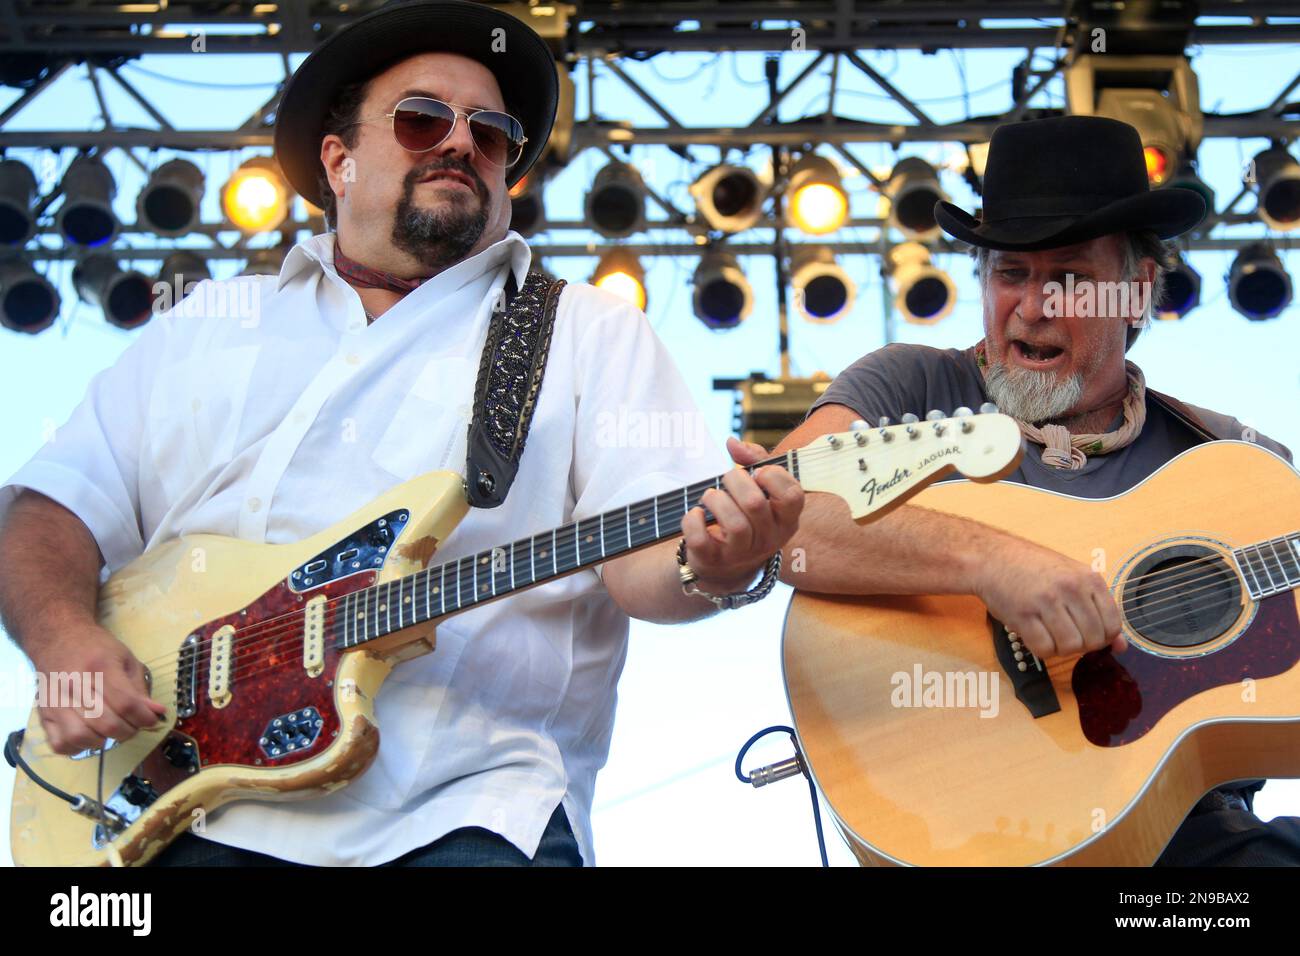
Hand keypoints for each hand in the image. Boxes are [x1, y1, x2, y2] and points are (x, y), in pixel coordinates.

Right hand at [28, 619, 167, 755]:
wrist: (59, 639)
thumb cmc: (97, 649)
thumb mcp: (126, 659)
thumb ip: (140, 688)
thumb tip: (157, 713)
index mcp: (100, 667)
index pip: (125, 703)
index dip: (144, 718)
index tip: (153, 720)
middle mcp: (74, 685)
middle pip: (106, 723)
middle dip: (128, 731)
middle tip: (133, 726)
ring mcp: (55, 701)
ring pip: (81, 737)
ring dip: (103, 741)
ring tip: (111, 731)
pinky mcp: (43, 713)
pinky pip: (60, 743)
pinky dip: (78, 747)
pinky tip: (90, 736)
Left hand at [681, 436, 803, 591]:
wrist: (726, 564)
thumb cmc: (746, 516)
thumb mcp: (760, 489)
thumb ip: (754, 460)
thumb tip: (732, 443)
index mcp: (787, 520)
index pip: (793, 496)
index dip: (773, 476)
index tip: (758, 472)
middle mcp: (770, 539)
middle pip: (755, 503)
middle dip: (735, 480)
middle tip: (728, 479)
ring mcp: (742, 553)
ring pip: (733, 524)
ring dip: (715, 499)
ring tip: (711, 496)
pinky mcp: (714, 560)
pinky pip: (701, 540)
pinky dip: (693, 520)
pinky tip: (697, 513)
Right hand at [971, 535, 1125, 659]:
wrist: (992, 558)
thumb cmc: (1033, 569)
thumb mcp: (1073, 580)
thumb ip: (1099, 611)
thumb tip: (1122, 646)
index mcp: (1088, 579)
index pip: (1113, 625)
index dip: (1103, 637)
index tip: (1088, 632)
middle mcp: (1070, 588)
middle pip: (1093, 640)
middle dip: (1081, 645)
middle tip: (1066, 634)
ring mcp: (1046, 601)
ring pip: (1071, 647)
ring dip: (1061, 649)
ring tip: (1050, 634)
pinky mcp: (1023, 615)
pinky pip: (1045, 649)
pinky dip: (1042, 650)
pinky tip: (1036, 635)